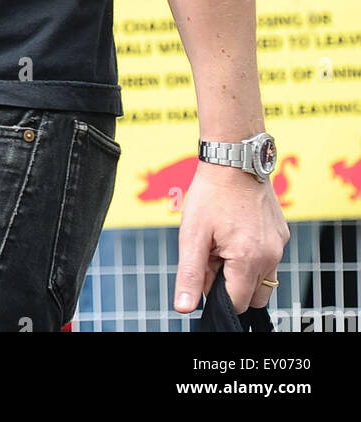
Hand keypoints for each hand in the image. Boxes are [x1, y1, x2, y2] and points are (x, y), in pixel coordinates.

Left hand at [174, 160, 288, 314]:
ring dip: (244, 272)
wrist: (234, 158)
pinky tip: (238, 231)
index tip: (206, 266)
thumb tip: (185, 308)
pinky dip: (254, 256)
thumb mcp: (192, 235)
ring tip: (225, 242)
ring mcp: (279, 246)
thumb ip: (190, 275)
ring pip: (264, 280)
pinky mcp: (282, 234)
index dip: (215, 291)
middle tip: (214, 253)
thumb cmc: (211, 194)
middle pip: (252, 297)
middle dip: (231, 284)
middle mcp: (271, 257)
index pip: (235, 303)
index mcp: (248, 260)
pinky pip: (270, 259)